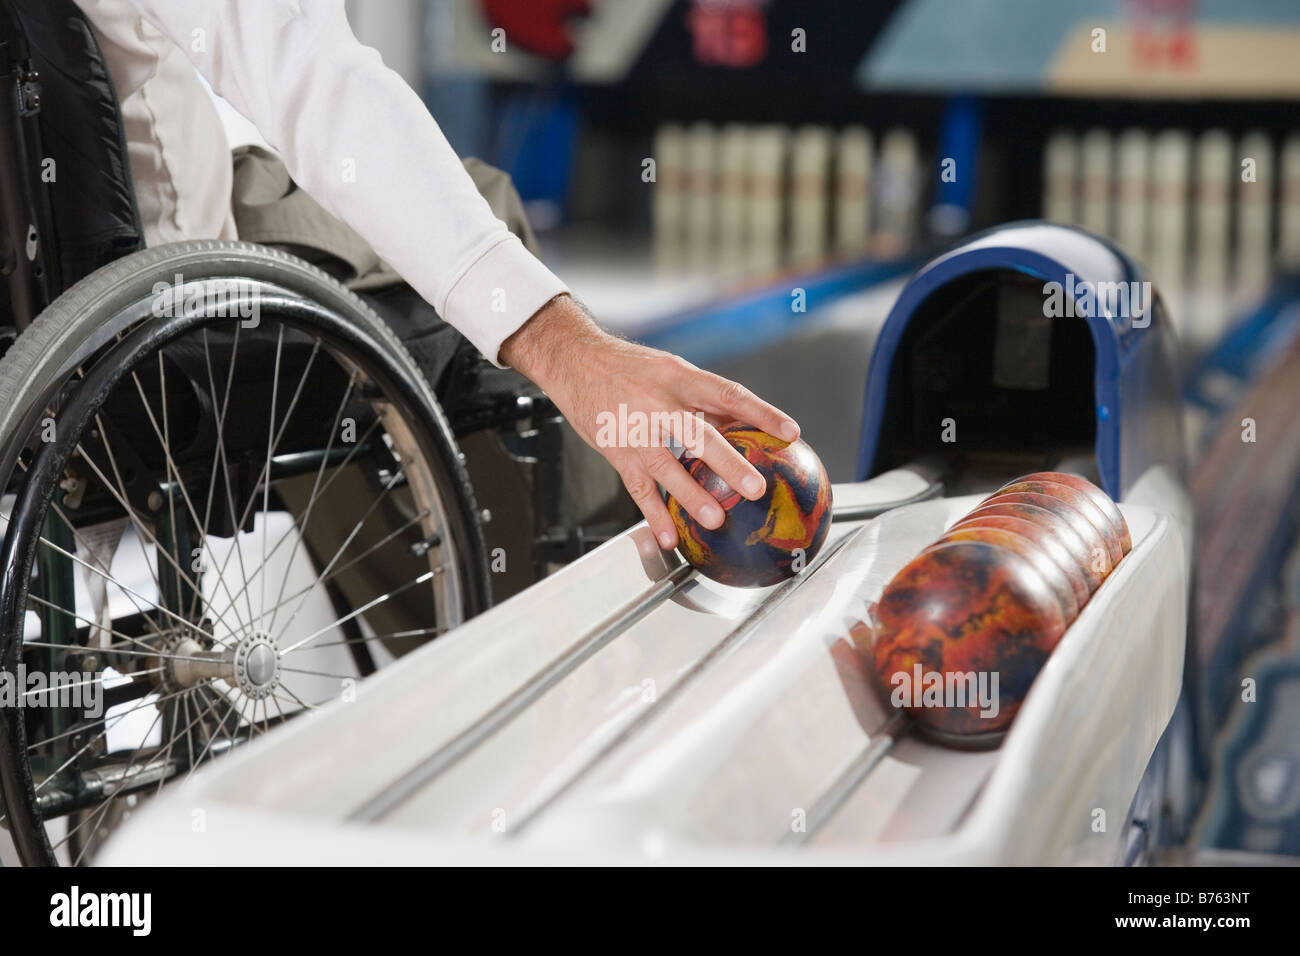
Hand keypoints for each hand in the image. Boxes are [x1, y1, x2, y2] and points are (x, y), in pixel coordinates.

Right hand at [500, 295, 800, 549]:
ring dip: (691, 495)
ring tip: (716, 519)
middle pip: (699, 434)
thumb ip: (703, 398)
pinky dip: (653, 513)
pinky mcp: (615, 451)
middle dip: (729, 463)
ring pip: (666, 466)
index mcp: (679, 376)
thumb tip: (745, 424)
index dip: (761, 413)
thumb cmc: (628, 367)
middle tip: (755, 487)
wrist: (574, 360)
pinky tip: (668, 535)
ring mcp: (635, 429)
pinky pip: (636, 487)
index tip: (790, 432)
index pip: (728, 394)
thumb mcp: (669, 370)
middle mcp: (658, 402)